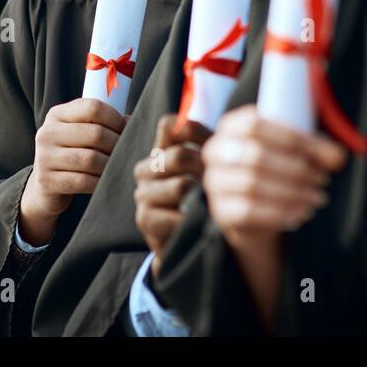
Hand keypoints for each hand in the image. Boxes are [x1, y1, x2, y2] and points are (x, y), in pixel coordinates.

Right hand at [19, 97, 126, 245]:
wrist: (45, 188)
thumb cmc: (73, 154)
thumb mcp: (80, 132)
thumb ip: (102, 123)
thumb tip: (135, 121)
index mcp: (57, 114)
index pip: (93, 107)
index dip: (115, 119)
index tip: (125, 130)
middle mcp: (47, 132)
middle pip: (95, 134)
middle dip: (116, 145)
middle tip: (125, 153)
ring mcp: (44, 157)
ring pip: (91, 159)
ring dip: (110, 165)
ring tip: (117, 167)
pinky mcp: (47, 181)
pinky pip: (83, 181)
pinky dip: (99, 182)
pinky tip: (105, 181)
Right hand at [134, 113, 210, 271]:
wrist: (189, 243)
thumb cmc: (203, 201)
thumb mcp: (208, 170)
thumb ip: (209, 144)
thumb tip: (220, 123)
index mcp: (160, 150)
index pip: (171, 125)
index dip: (195, 131)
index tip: (217, 146)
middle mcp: (146, 169)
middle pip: (178, 155)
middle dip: (206, 170)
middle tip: (223, 184)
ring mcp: (142, 194)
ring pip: (180, 186)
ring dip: (203, 198)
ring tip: (215, 205)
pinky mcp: (145, 219)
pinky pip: (176, 214)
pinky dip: (195, 221)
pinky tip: (201, 224)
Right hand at [203, 105, 345, 249]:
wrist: (253, 207)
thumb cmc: (275, 166)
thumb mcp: (294, 150)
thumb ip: (315, 149)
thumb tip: (338, 157)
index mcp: (232, 126)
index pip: (256, 125)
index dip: (293, 139)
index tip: (326, 154)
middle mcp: (216, 151)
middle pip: (255, 156)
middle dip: (296, 168)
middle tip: (323, 179)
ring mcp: (214, 182)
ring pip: (252, 184)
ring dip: (292, 192)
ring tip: (317, 197)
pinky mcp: (221, 211)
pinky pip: (248, 211)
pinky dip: (280, 213)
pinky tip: (301, 214)